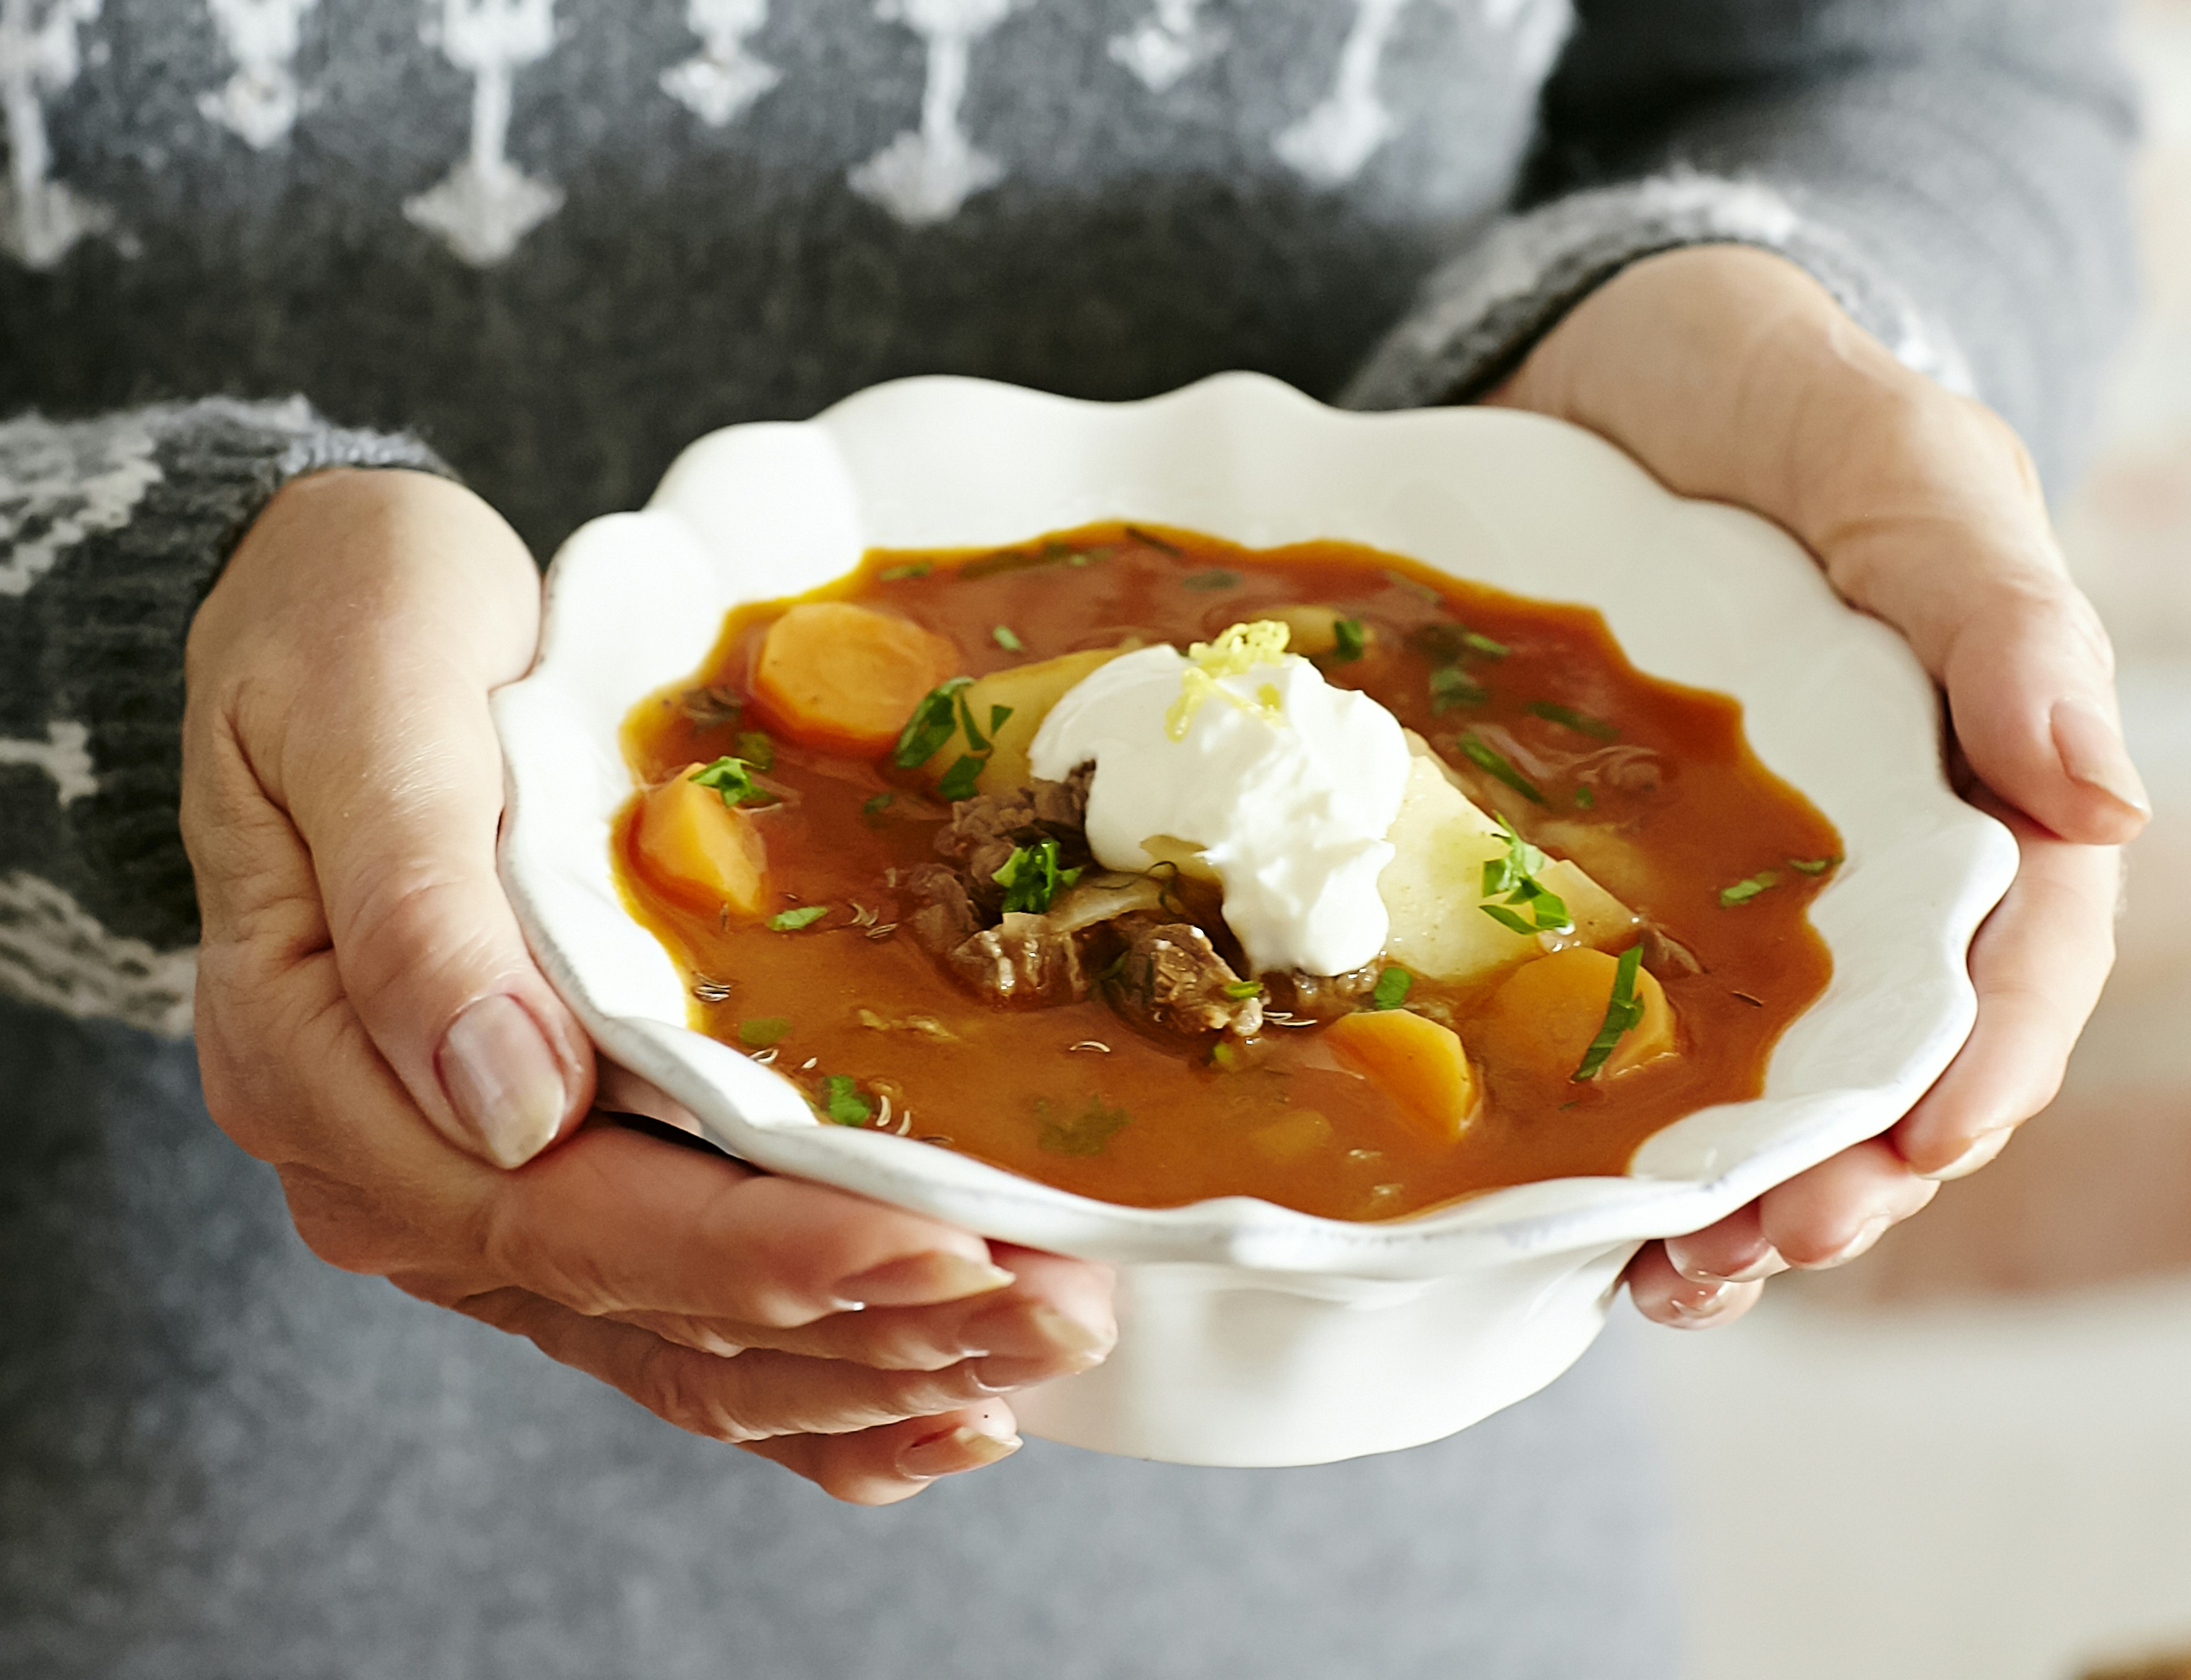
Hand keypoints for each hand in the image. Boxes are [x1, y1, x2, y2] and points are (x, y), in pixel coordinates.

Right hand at [184, 468, 1113, 1499]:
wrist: (330, 620)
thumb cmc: (345, 631)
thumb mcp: (364, 706)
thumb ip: (418, 908)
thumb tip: (511, 1107)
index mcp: (332, 1072)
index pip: (575, 1217)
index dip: (771, 1252)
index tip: (946, 1248)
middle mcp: (401, 1173)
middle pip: (655, 1303)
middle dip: (871, 1320)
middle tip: (1068, 1308)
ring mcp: (476, 1189)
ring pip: (684, 1337)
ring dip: (873, 1360)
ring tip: (1045, 1345)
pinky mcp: (551, 1174)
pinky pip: (677, 1313)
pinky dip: (809, 1373)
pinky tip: (937, 1402)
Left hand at [1486, 246, 2141, 1326]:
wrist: (1594, 364)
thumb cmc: (1766, 393)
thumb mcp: (1890, 463)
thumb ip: (1996, 612)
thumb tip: (2108, 798)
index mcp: (1969, 770)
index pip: (2013, 953)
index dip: (1971, 1068)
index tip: (1905, 1159)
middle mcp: (1869, 849)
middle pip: (1894, 1052)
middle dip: (1841, 1175)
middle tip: (1747, 1255)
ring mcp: (1746, 876)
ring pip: (1778, 1073)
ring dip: (1738, 1195)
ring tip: (1660, 1280)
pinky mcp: (1624, 877)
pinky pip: (1645, 1024)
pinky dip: (1628, 1124)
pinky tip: (1577, 1206)